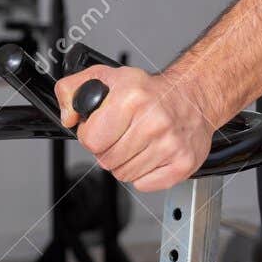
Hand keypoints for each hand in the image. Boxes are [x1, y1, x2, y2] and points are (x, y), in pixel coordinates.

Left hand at [54, 64, 216, 191]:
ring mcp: (170, 144)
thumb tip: (68, 117)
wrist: (192, 96)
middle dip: (107, 150)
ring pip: (124, 175)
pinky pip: (144, 185)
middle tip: (120, 134)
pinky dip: (143, 174)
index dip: (91, 135)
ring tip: (137, 142)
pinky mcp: (183, 163)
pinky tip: (150, 153)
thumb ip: (72, 90)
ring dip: (125, 162)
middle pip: (106, 161)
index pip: (91, 140)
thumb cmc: (148, 91)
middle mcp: (154, 121)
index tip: (101, 127)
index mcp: (132, 98)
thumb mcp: (104, 76)